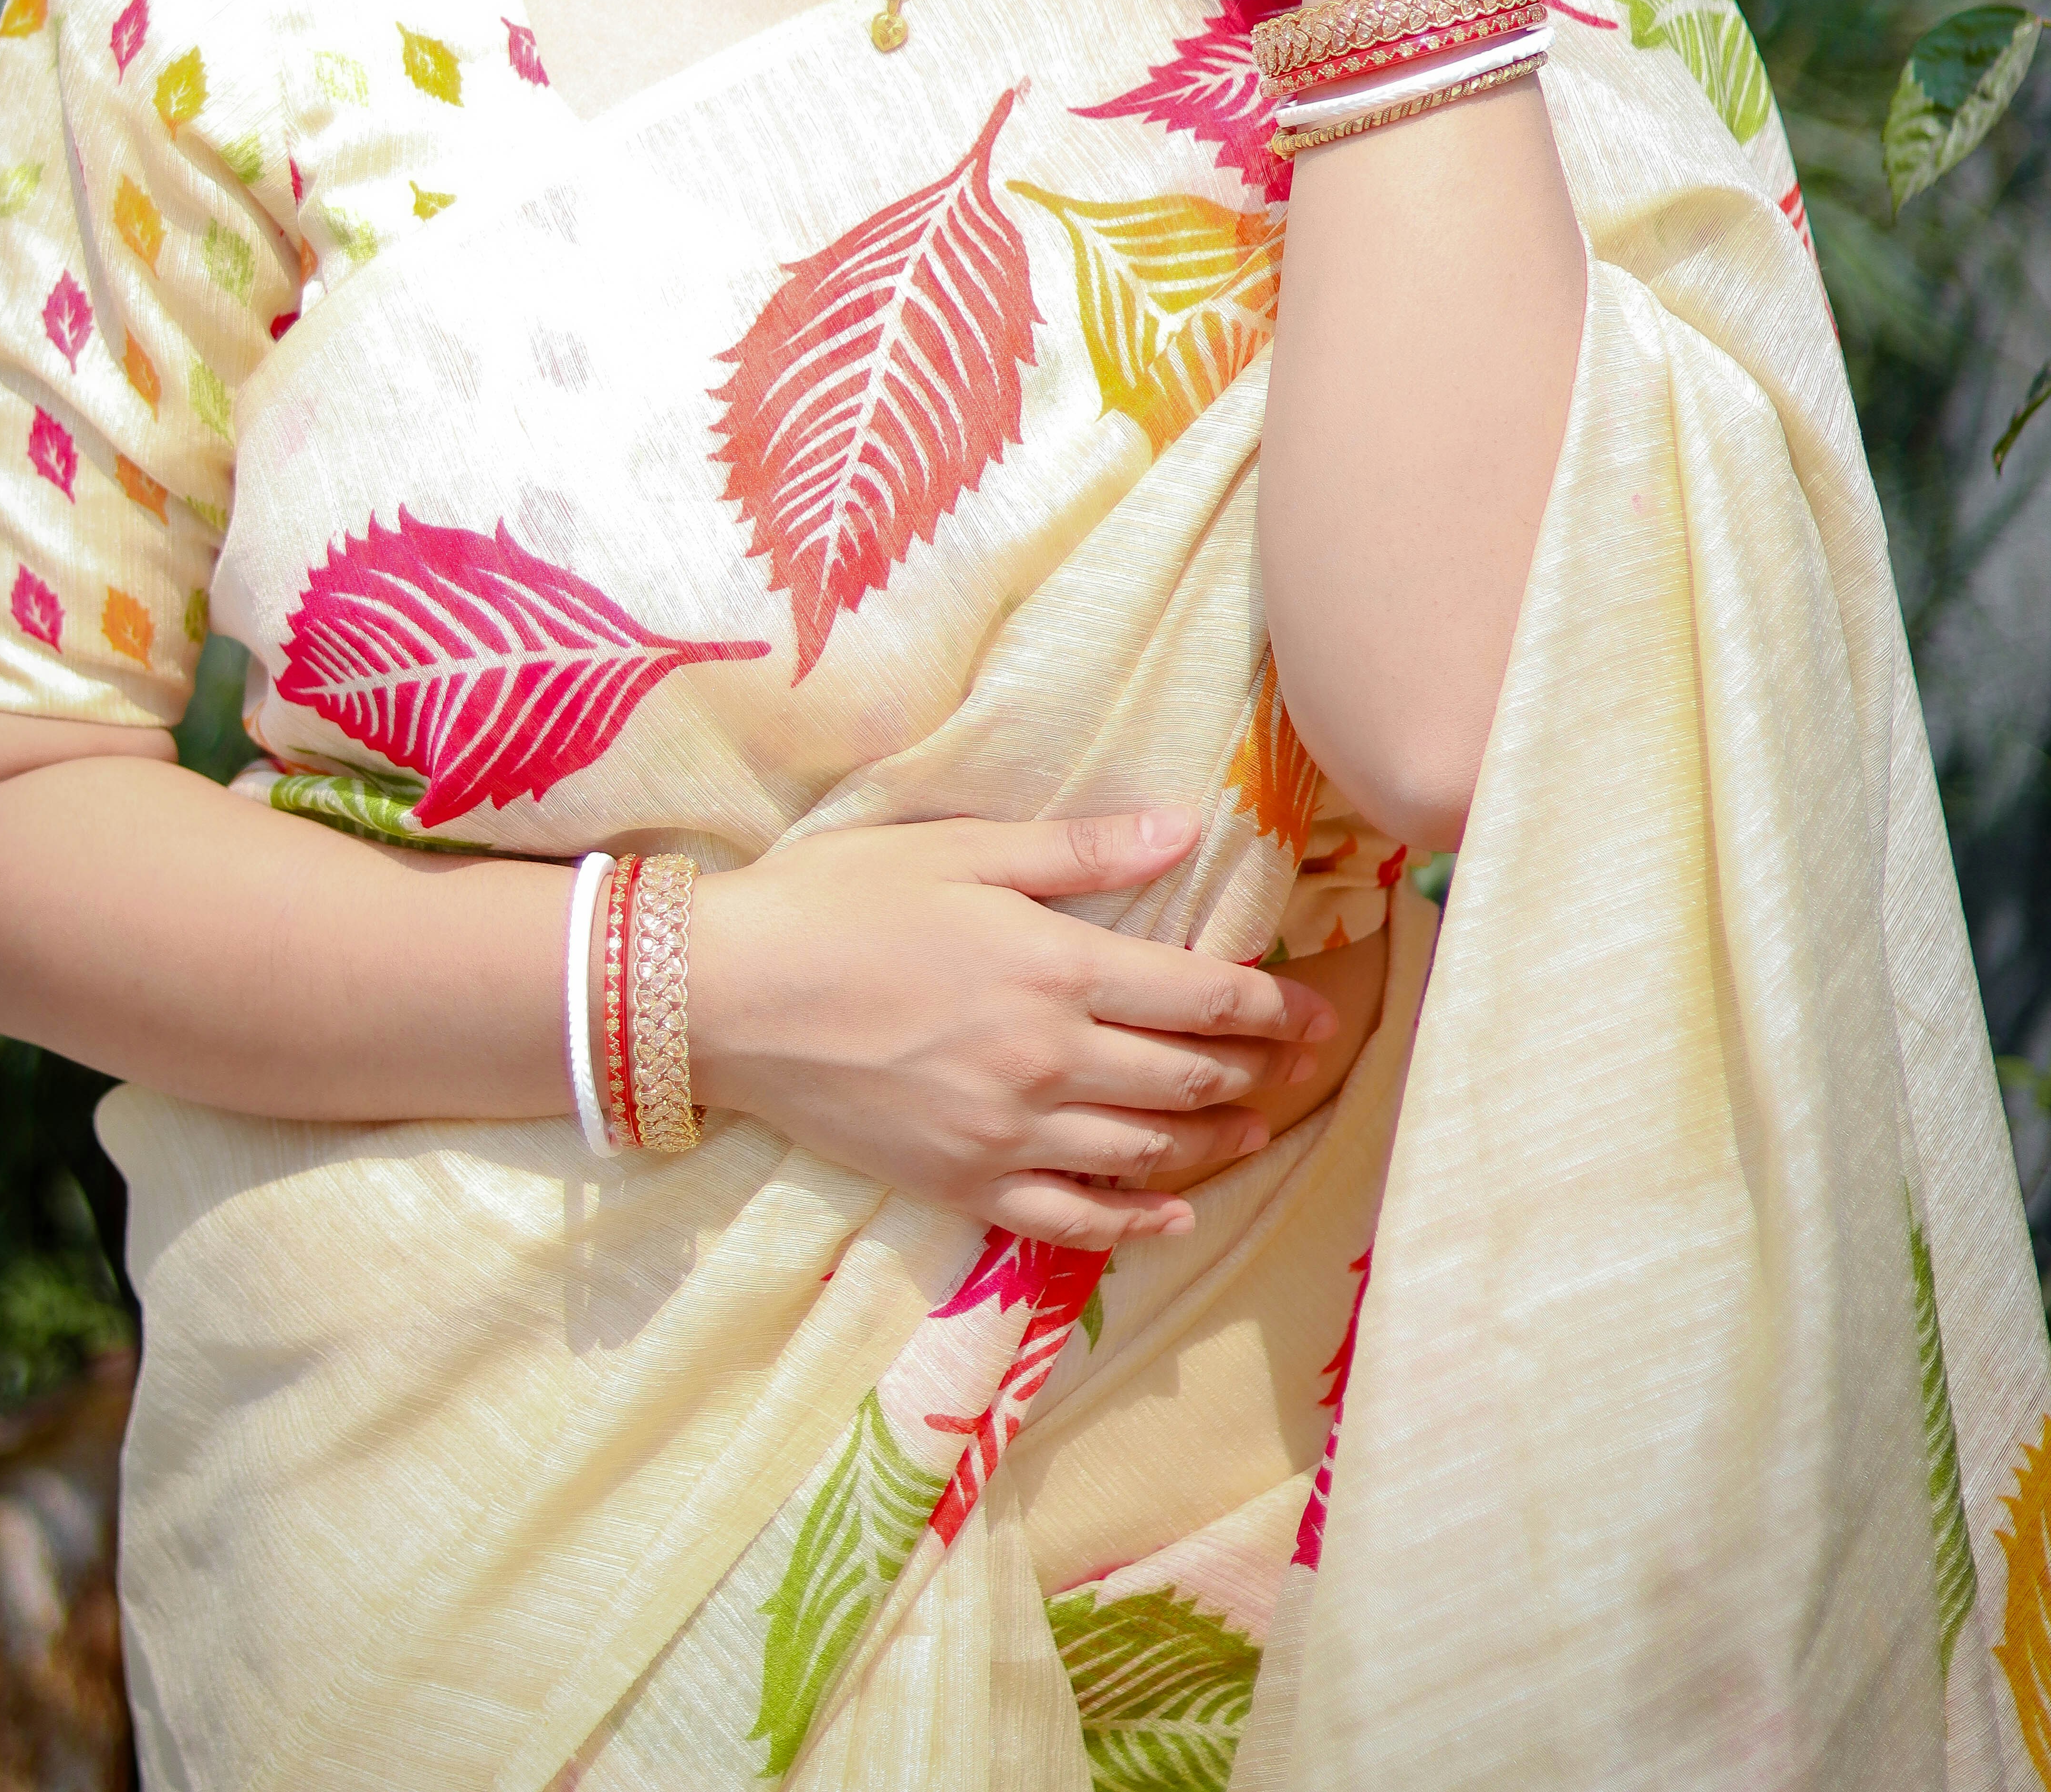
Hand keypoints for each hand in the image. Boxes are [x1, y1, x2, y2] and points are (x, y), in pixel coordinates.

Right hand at [682, 809, 1334, 1248]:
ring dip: (1217, 1145)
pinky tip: (1173, 1214)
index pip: (1203, 997)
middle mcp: (1047, 1059)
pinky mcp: (963, 1183)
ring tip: (1256, 1128)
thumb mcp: (962, 850)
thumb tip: (1182, 829)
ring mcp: (1007, 1132)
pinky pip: (1074, 1219)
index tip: (1322, 1010)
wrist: (728, 993)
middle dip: (1260, 1073)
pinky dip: (1136, 1221)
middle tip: (1304, 1069)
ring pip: (1148, 1153)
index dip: (1276, 1007)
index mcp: (1056, 968)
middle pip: (1189, 1079)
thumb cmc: (839, 900)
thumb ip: (1078, 851)